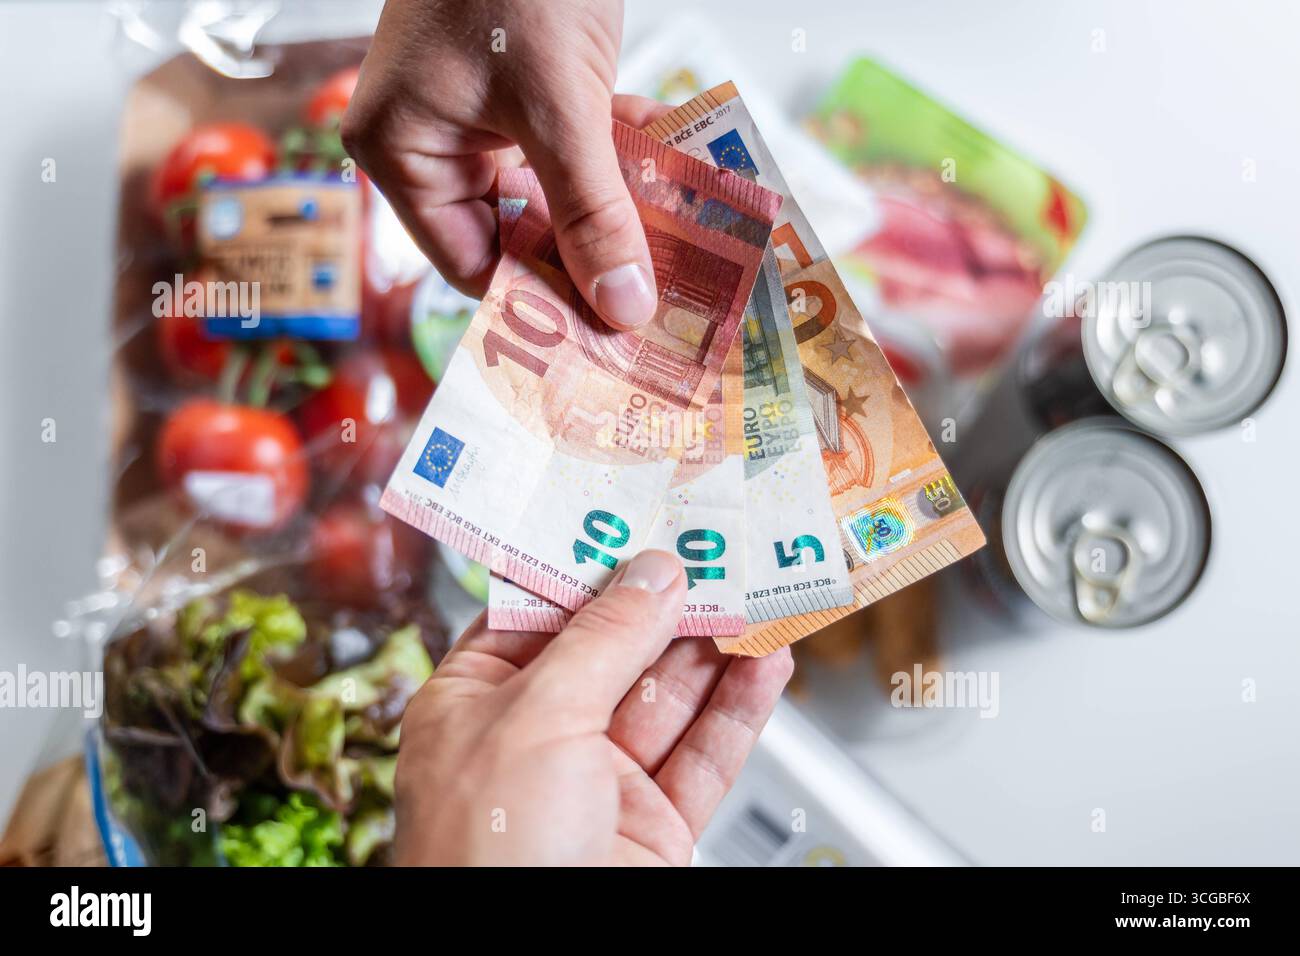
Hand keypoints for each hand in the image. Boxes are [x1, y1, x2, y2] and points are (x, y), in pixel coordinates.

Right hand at [342, 0, 662, 328]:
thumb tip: (622, 307)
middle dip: (593, 254)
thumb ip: (591, 210)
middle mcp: (431, 141)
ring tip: (680, 242)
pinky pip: (570, 145)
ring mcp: (477, 113)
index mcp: (402, 153)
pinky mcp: (521, 87)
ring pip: (554, 192)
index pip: (477, 265)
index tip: (617, 335)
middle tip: (662, 296)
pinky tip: (671, 167)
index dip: (547, 304)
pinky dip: (618, 153)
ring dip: (616, 206)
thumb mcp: (559, 105)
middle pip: (519, 233)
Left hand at [393, 550, 793, 864]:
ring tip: (758, 592)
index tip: (640, 521)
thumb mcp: (538, 715)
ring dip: (714, 648)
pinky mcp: (655, 826)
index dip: (591, 567)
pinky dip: (740, 710)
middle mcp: (538, 738)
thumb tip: (652, 575)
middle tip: (719, 550)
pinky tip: (765, 665)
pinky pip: (703, 756)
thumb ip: (603, 640)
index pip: (539, 614)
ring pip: (669, 700)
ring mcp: (599, 784)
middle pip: (615, 651)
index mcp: (476, 702)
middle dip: (668, 604)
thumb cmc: (485, 851)